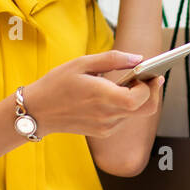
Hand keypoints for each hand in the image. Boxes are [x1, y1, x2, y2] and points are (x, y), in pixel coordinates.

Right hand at [22, 50, 163, 137]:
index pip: (140, 99)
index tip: (150, 74)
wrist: (37, 111)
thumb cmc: (57, 84)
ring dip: (137, 98)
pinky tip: (114, 94)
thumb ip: (113, 59)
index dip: (150, 87)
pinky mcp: (102, 131)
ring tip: (128, 82)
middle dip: (152, 93)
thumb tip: (138, 58)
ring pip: (135, 114)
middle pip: (146, 109)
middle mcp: (107, 116)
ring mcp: (106, 126)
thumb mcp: (82, 63)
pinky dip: (125, 106)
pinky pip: (123, 118)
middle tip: (149, 77)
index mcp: (103, 97)